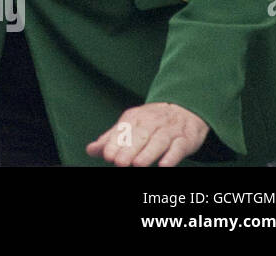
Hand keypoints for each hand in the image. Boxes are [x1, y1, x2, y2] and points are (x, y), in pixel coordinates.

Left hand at [86, 102, 208, 165]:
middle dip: (129, 149)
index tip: (107, 155)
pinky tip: (164, 165)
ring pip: (159, 141)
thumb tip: (90, 150)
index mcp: (134, 118)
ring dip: (148, 153)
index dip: (115, 144)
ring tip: (138, 164)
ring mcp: (169, 130)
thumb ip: (111, 139)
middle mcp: (151, 122)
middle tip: (120, 163)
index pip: (123, 131)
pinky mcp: (185, 139)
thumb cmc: (151, 123)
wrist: (184, 111)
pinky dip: (172, 156)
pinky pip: (178, 147)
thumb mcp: (130, 126)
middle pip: (140, 136)